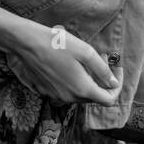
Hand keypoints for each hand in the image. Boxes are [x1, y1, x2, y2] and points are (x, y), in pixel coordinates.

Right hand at [4, 18, 121, 105]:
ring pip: (81, 93)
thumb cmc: (56, 43)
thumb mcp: (85, 51)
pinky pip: (68, 90)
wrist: (26, 43)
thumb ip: (102, 70)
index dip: (117, 86)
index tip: (116, 70)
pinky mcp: (47, 91)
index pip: (108, 100)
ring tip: (86, 59)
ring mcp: (57, 96)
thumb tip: (113, 83)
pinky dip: (75, 80)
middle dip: (103, 80)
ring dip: (89, 79)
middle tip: (102, 58)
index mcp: (82, 89)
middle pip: (95, 96)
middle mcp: (70, 97)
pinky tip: (71, 63)